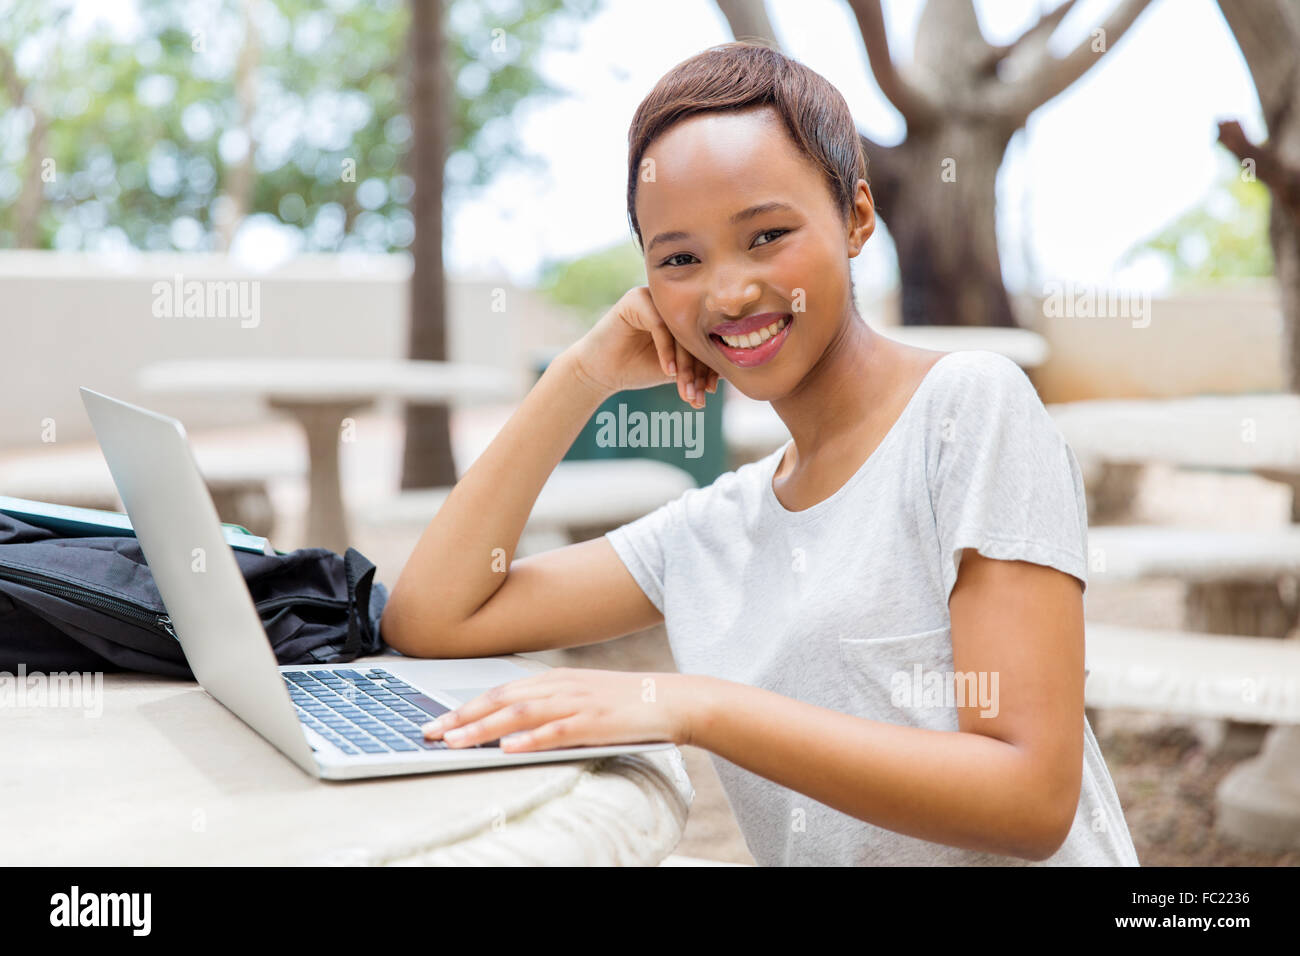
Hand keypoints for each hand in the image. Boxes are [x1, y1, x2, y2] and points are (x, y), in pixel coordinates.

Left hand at [421, 667, 694, 751]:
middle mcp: (560, 686)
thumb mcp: (580, 697)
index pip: (499, 691)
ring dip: (485, 728)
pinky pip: (557, 731)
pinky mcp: (596, 722)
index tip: (436, 722)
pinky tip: (509, 748)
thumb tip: (508, 727)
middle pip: (501, 699)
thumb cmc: (624, 703)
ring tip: (457, 743)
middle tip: (431, 734)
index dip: (464, 706)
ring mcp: (578, 702)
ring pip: (521, 713)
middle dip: (462, 717)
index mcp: (554, 679)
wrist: (671, 698)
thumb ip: (547, 706)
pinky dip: (531, 739)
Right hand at [569, 286, 718, 409]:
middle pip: (693, 334)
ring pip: (679, 331)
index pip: (702, 338)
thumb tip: (727, 376)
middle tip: (699, 395)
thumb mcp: (674, 370)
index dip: (709, 366)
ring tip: (686, 389)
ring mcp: (653, 298)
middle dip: (697, 369)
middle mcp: (669, 303)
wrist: (600, 373)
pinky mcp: (636, 299)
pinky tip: (668, 373)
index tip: (711, 391)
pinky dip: (666, 351)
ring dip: (685, 364)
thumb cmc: (636, 369)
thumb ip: (696, 366)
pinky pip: (660, 325)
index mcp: (681, 315)